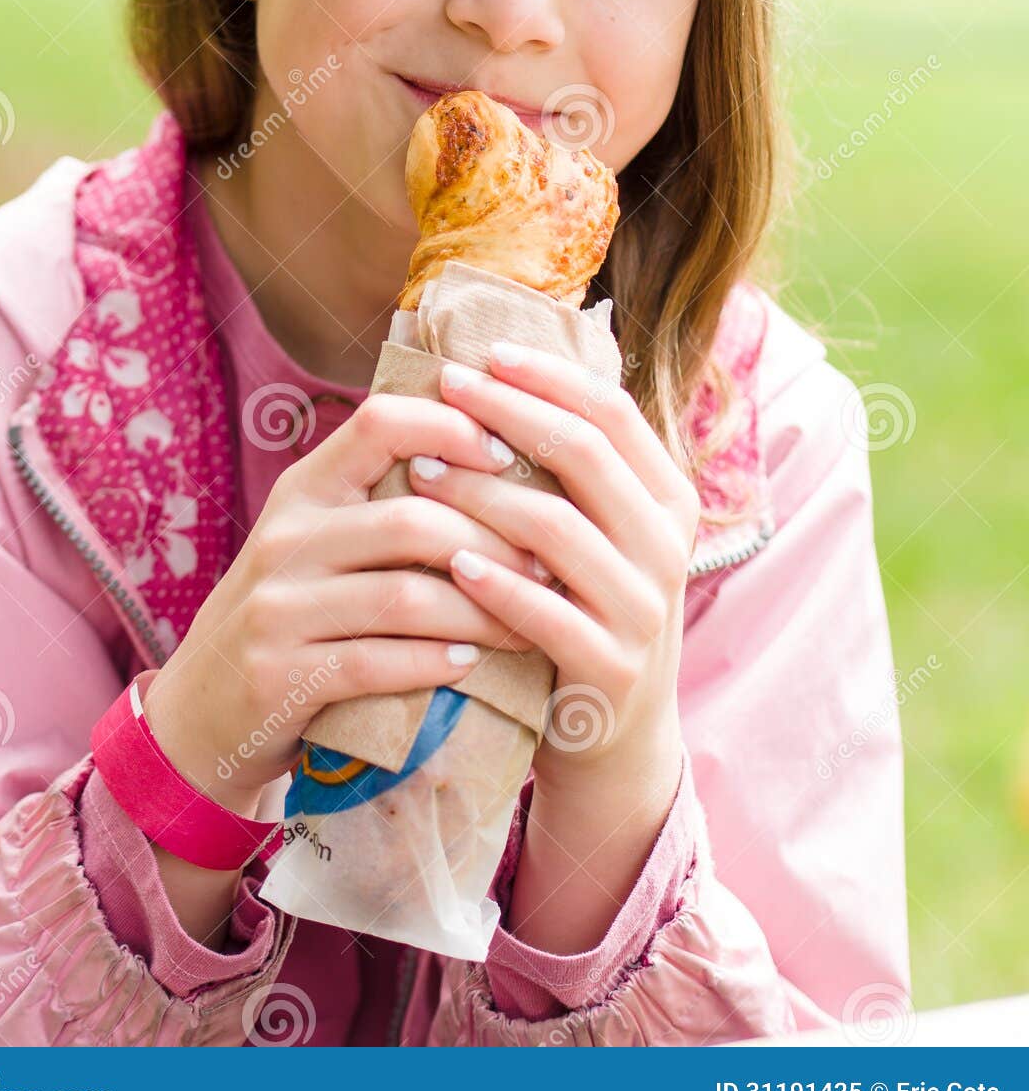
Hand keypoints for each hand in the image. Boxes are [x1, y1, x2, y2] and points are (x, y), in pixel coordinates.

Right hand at [142, 391, 539, 807]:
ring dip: (481, 612)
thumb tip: (496, 444)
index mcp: (303, 488)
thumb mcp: (317, 539)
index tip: (509, 456)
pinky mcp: (280, 674)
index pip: (379, 423)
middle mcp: (285, 538)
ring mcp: (278, 608)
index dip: (451, 427)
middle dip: (493, 543)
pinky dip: (434, 663)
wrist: (201, 711)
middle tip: (548, 563)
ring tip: (529, 621)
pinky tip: (471, 664)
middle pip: (409, 520)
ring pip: (404, 598)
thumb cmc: (290, 612)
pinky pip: (377, 663)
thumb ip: (379, 498)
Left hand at [406, 341, 699, 802]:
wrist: (618, 738)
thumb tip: (504, 370)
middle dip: (509, 413)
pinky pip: (547, 613)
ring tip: (422, 470)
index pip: (613, 413)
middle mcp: (668, 547)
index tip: (485, 352)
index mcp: (669, 500)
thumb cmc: (585, 610)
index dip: (549, 376)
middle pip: (585, 454)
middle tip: (446, 389)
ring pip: (558, 527)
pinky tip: (448, 559)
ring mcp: (644, 611)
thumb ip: (573, 470)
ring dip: (482, 492)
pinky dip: (495, 582)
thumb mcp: (600, 535)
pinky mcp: (611, 669)